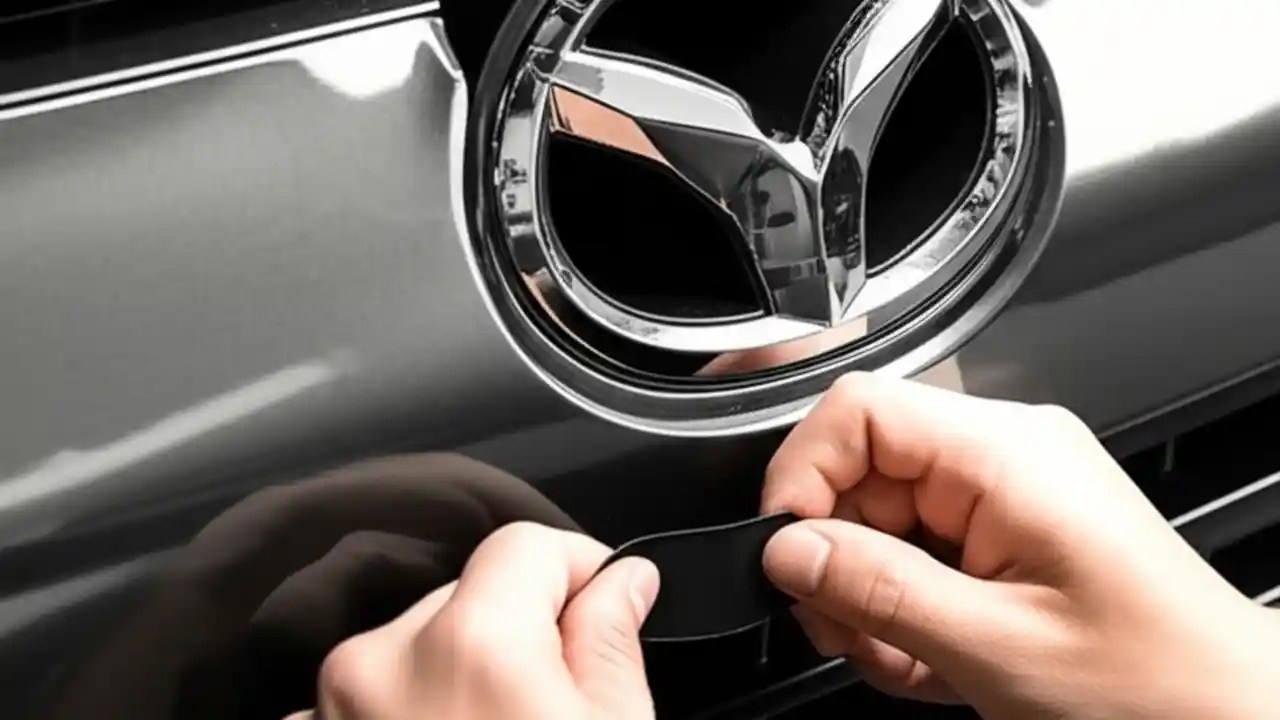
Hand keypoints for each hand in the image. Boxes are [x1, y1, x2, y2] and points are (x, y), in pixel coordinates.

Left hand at [286, 522, 659, 719]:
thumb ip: (611, 643)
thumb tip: (621, 584)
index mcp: (473, 645)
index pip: (526, 543)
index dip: (577, 567)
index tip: (603, 599)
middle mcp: (381, 664)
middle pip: (465, 595)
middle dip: (514, 629)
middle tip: (554, 697)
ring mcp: (328, 709)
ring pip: (410, 648)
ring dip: (452, 673)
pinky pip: (359, 699)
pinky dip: (398, 712)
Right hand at [761, 372, 1279, 718]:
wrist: (1236, 715)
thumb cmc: (1160, 683)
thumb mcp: (997, 647)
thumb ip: (878, 590)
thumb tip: (787, 549)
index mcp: (1007, 454)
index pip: (857, 410)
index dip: (802, 477)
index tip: (789, 553)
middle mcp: (1005, 456)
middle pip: (859, 472)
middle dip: (838, 562)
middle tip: (851, 633)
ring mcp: (1006, 493)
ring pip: (878, 521)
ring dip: (870, 600)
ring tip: (904, 661)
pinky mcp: (1005, 531)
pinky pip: (916, 551)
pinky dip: (905, 610)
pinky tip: (934, 657)